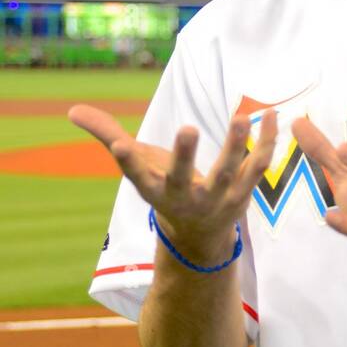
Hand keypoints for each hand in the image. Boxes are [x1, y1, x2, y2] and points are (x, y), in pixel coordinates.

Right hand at [67, 102, 278, 262]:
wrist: (199, 237)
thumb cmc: (164, 188)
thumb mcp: (138, 165)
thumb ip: (107, 135)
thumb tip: (72, 110)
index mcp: (155, 190)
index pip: (138, 177)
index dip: (128, 162)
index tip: (120, 146)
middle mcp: (186, 198)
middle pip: (185, 178)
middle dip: (184, 156)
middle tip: (186, 128)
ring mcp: (218, 198)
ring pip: (228, 173)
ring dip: (235, 146)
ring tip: (240, 116)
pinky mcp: (245, 193)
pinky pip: (258, 165)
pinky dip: (267, 140)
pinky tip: (274, 114)